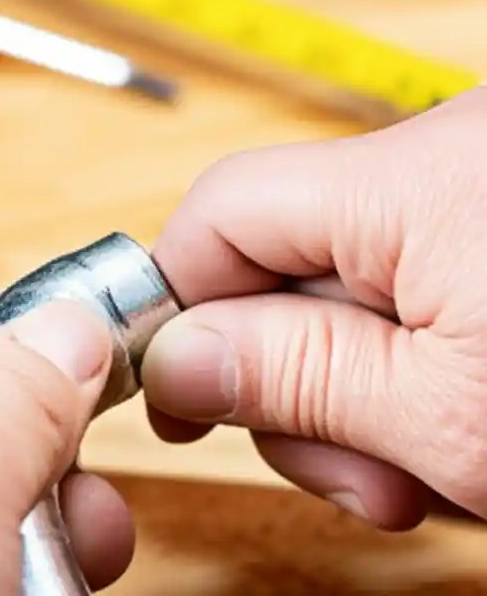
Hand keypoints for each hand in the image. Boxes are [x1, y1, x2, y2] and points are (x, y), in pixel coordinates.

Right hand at [144, 87, 486, 528]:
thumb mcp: (449, 418)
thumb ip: (294, 378)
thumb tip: (175, 358)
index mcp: (420, 177)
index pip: (224, 211)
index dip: (178, 307)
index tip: (176, 393)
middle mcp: (452, 155)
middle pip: (289, 263)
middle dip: (300, 385)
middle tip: (355, 475)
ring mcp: (483, 191)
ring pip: (359, 294)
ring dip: (369, 398)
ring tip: (434, 476)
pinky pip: (427, 294)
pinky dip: (430, 372)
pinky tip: (470, 439)